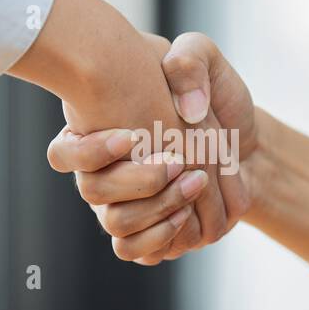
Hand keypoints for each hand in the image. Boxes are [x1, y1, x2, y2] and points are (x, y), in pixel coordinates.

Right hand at [11, 0, 232, 247]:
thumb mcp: (205, 59)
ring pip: (116, 224)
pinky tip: (185, 215)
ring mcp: (121, 205)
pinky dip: (160, 237)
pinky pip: (133, 250)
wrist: (244, 142)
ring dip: (157, 207)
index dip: (90, 152)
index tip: (132, 137)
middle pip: (93, 192)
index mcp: (98, 131)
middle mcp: (102, 172)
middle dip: (140, 180)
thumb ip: (190, 61)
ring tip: (195, 184)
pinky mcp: (146, 233)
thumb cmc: (213, 97)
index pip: (64, 154)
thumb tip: (185, 109)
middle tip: (180, 162)